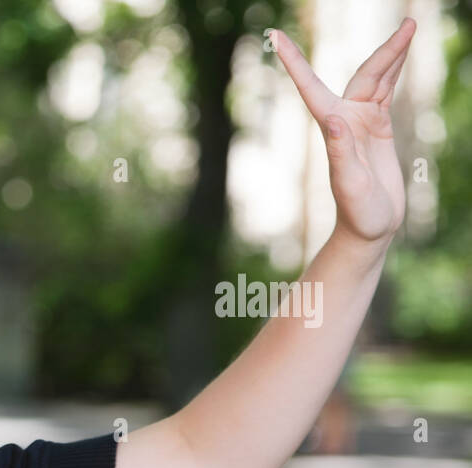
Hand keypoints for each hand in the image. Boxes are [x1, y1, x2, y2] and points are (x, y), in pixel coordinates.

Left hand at [272, 18, 415, 243]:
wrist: (369, 227)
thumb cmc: (357, 212)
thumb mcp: (349, 184)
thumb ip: (341, 152)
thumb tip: (335, 120)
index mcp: (332, 128)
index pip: (309, 86)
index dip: (293, 61)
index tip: (275, 35)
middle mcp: (344, 119)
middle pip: (365, 74)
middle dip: (388, 50)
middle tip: (411, 22)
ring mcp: (361, 120)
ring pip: (378, 77)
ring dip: (393, 53)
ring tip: (412, 25)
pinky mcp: (378, 126)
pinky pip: (387, 90)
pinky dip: (395, 71)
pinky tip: (402, 53)